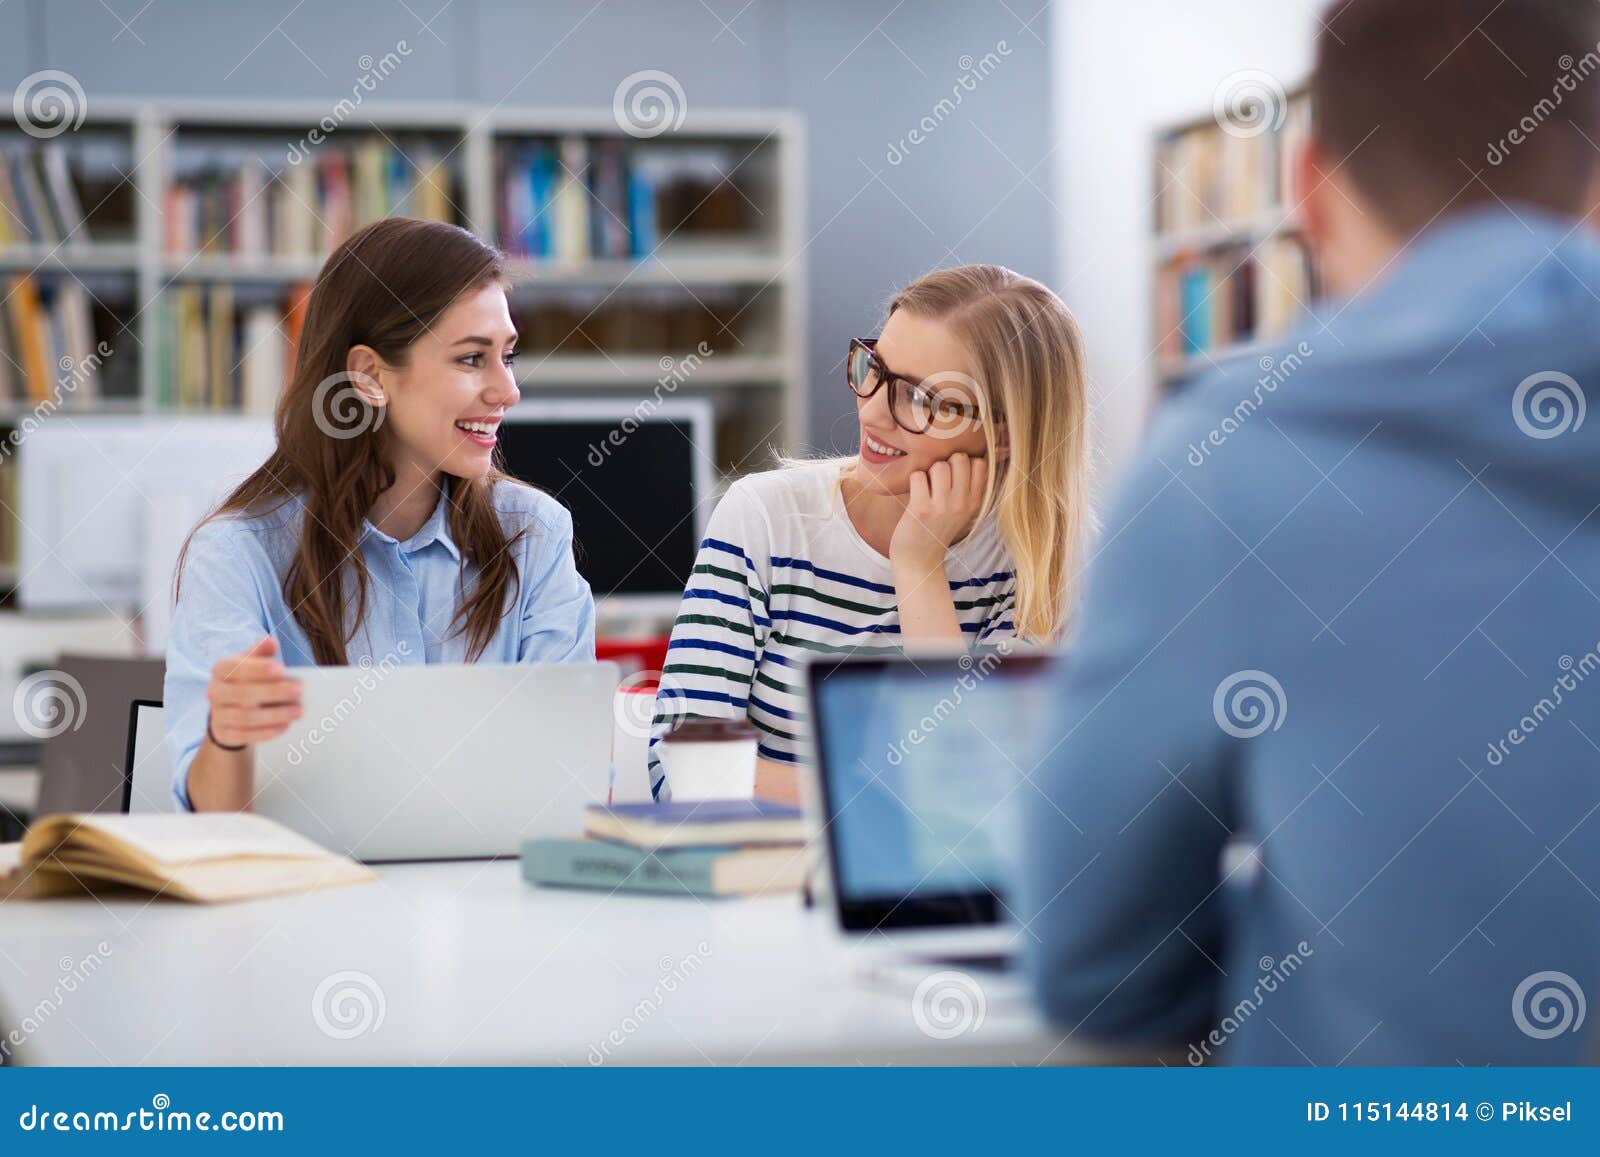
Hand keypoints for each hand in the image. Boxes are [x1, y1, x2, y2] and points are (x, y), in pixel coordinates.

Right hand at [205, 636, 302, 749]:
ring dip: (274, 715)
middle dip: (273, 692)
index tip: (281, 669)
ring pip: (245, 717)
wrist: (229, 709)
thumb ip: (261, 652)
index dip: (258, 669)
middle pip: (243, 693)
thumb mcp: (252, 662)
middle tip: (299, 691)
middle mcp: (215, 691)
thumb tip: (271, 642)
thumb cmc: (246, 680)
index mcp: (221, 669)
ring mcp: (217, 714)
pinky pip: (243, 735)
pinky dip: (265, 732)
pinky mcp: (223, 733)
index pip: (235, 668)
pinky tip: (284, 727)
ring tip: (297, 711)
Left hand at [889, 453, 987, 570]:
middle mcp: (962, 503)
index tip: (954, 475)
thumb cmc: (937, 528)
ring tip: (926, 487)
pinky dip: (914, 480)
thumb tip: (983, 452)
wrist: (919, 560)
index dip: (964, 462)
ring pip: (939, 465)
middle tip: (937, 480)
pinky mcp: (921, 509)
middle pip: (960, 458)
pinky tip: (915, 494)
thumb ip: (970, 486)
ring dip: (928, 471)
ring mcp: (942, 507)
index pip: (980, 464)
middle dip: (945, 463)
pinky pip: (918, 476)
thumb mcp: (962, 510)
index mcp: (975, 502)